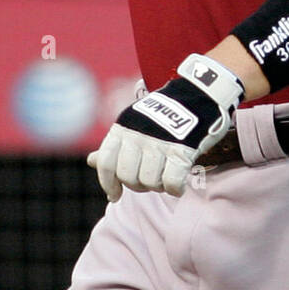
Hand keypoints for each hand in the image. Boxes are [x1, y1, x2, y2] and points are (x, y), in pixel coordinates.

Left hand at [88, 54, 243, 201]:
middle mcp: (138, 134)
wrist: (198, 94)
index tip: (115, 195)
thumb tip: (90, 161)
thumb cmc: (163, 116)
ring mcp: (160, 142)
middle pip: (129, 177)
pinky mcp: (182, 149)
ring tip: (167, 175)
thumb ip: (114, 147)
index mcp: (123, 127)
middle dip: (139, 184)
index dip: (108, 183)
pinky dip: (176, 189)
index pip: (106, 162)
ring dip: (160, 186)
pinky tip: (180, 184)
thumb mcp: (133, 125)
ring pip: (150, 182)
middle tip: (151, 178)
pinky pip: (172, 183)